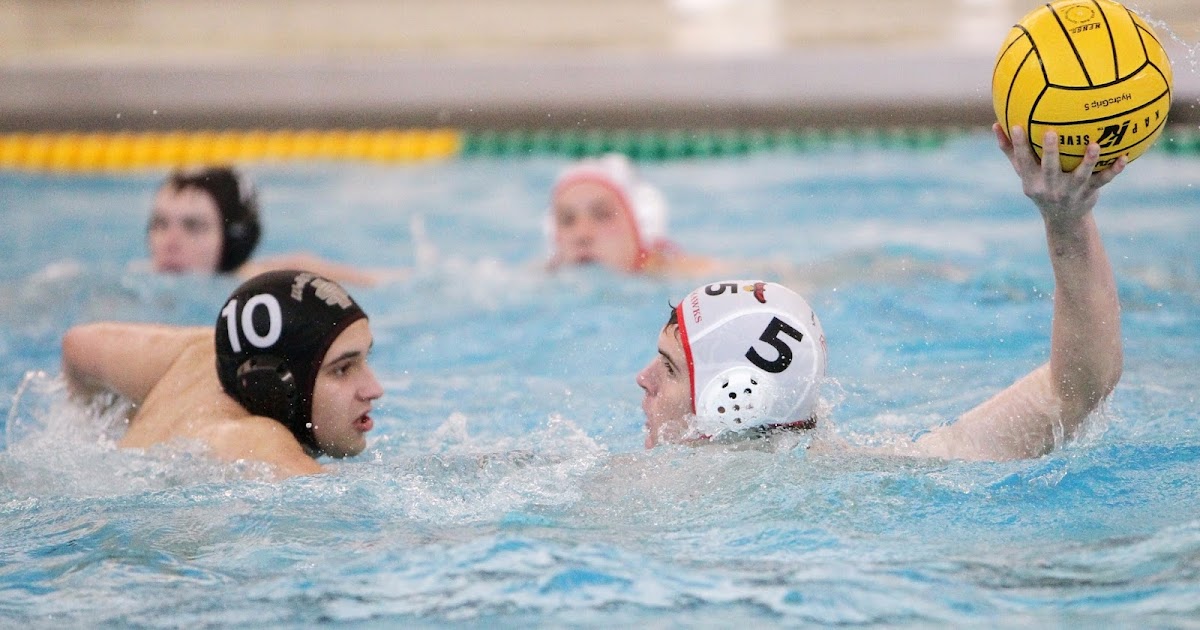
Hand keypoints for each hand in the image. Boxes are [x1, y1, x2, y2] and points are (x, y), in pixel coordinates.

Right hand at [994, 123, 1125, 227]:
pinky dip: (1114, 170)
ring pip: (1080, 175)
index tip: (1016, 126)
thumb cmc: (1041, 186)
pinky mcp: (1089, 193)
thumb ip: (1011, 151)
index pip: (1023, 162)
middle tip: (1052, 133)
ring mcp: (1071, 191)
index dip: (1018, 145)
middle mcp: (1051, 187)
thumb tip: (996, 124)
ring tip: (1094, 145)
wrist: (1064, 219)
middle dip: (1050, 152)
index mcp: (1033, 181)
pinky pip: (1103, 180)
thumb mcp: (1025, 173)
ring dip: (1088, 161)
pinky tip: (1124, 157)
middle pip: (1050, 168)